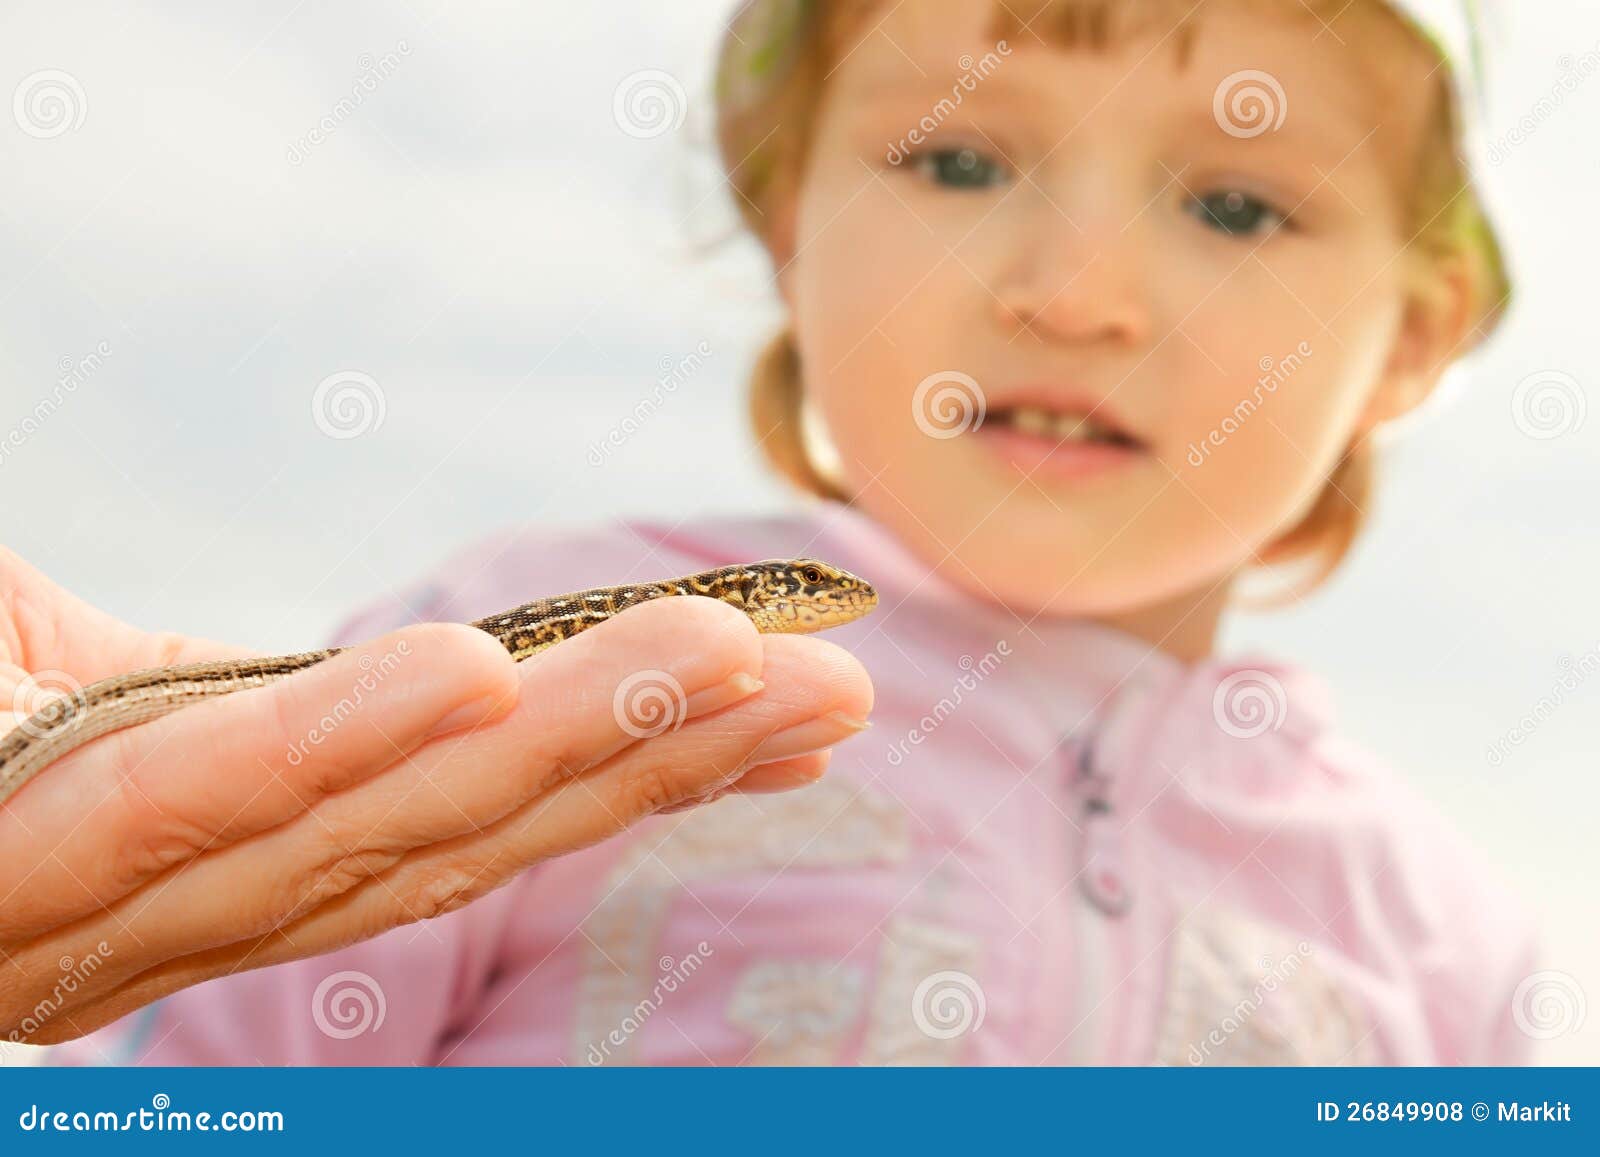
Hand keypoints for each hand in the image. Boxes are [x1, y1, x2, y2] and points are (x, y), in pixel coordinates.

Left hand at [0, 547, 872, 1043]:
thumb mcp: (74, 698)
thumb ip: (205, 687)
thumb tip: (351, 652)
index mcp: (247, 861)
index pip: (485, 810)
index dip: (654, 767)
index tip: (801, 703)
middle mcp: (212, 911)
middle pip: (473, 831)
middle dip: (669, 762)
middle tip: (829, 683)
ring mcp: (113, 912)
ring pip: (380, 831)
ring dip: (572, 752)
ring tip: (731, 669)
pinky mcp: (14, 878)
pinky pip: (186, 809)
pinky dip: (340, 752)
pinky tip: (480, 682)